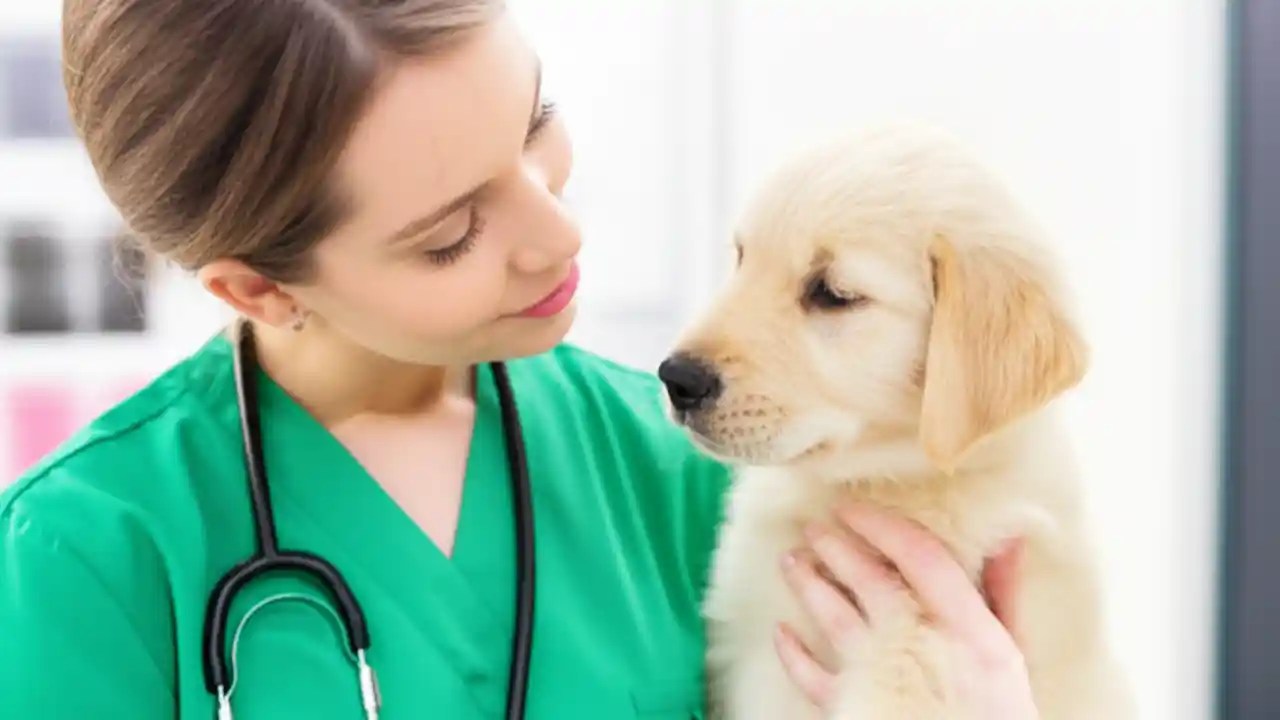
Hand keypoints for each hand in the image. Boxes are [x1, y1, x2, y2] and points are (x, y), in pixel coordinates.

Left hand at [774, 503, 1037, 718]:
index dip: (883, 525)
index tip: (853, 508)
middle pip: (868, 580)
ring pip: (833, 617)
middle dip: (835, 547)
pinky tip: (780, 631)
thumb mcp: (1013, 656)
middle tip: (813, 526)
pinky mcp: (853, 709)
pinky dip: (792, 653)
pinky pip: (812, 676)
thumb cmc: (998, 717)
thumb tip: (1005, 537)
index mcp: (968, 630)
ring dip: (808, 584)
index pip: (921, 557)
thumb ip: (1003, 596)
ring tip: (791, 561)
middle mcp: (921, 645)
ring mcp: (882, 678)